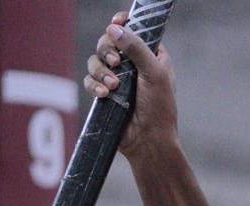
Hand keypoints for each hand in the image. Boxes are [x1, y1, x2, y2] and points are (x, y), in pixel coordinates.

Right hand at [83, 11, 178, 162]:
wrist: (148, 140)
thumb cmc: (159, 108)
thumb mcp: (153, 73)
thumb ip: (135, 48)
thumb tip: (114, 27)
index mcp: (150, 55)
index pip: (134, 30)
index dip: (123, 23)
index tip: (116, 21)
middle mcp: (132, 64)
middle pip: (108, 41)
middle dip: (107, 49)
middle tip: (115, 62)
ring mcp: (117, 78)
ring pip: (95, 60)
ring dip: (101, 70)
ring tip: (113, 86)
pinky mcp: (104, 93)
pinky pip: (89, 80)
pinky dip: (94, 85)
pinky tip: (104, 94)